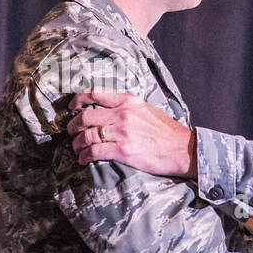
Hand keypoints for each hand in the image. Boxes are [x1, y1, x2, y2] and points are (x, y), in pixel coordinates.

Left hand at [67, 88, 195, 176]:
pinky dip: (84, 156)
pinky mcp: (123, 150)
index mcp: (129, 101)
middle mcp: (123, 114)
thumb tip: (106, 111)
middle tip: (71, 133)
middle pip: (86, 117)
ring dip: (77, 144)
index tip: (72, 107)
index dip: (78, 100)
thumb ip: (126, 107)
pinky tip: (83, 159)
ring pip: (87, 135)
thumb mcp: (146, 109)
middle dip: (73, 126)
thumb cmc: (165, 132)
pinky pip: (94, 151)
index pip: (96, 93)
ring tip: (77, 149)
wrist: (181, 149)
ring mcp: (122, 132)